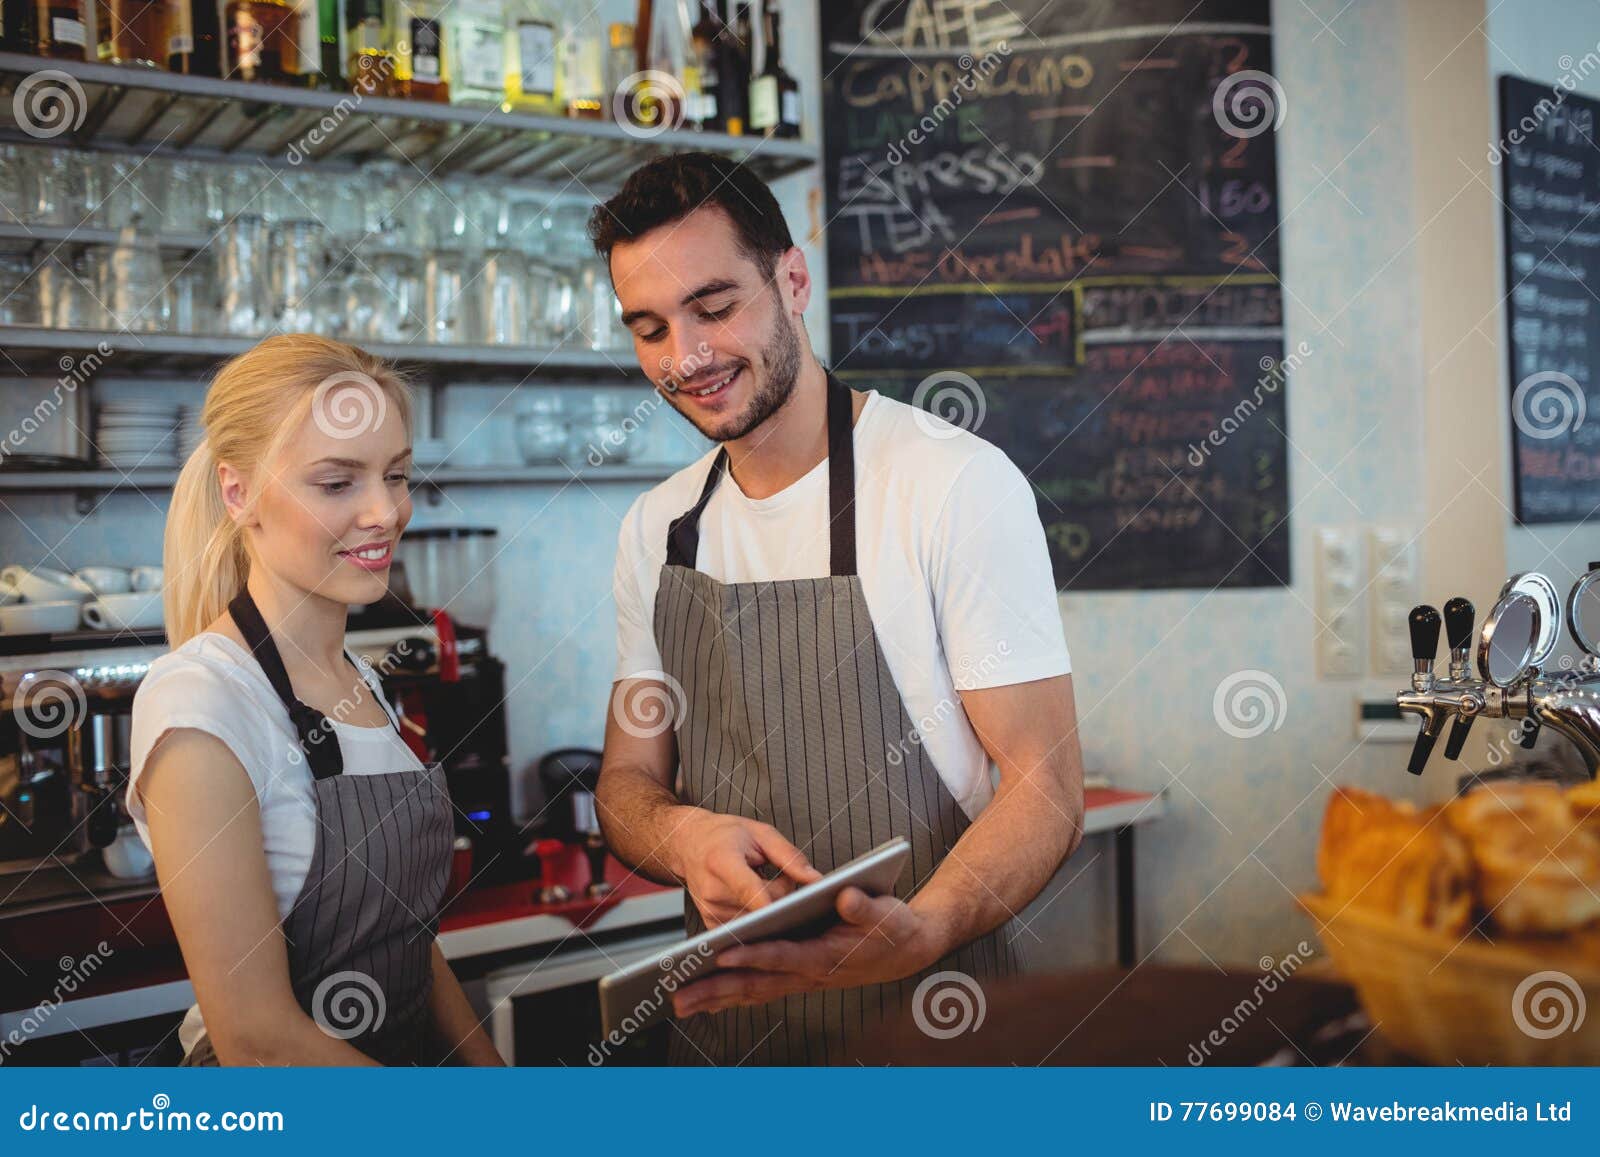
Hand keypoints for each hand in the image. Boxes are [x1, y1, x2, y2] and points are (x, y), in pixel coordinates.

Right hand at [667, 808, 821, 927]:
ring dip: (770, 906)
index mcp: (721, 861)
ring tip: (761, 883)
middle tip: (778, 874)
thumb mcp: (760, 833)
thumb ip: (790, 857)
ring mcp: (711, 912)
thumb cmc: (725, 835)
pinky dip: (758, 917)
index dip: (768, 901)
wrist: (689, 845)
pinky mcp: (713, 927)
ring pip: (759, 921)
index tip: (787, 911)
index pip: (748, 888)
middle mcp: (712, 891)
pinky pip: (748, 929)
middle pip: (762, 907)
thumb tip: (816, 880)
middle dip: (782, 894)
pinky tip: (754, 899)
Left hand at [670, 887, 950, 1017]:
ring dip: (716, 998)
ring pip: (753, 991)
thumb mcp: (887, 912)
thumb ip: (863, 907)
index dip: (753, 956)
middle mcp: (809, 973)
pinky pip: (759, 988)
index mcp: (826, 956)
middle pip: (756, 984)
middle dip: (716, 990)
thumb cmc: (895, 928)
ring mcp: (802, 979)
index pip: (783, 957)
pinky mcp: (798, 976)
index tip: (723, 954)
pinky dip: (732, 994)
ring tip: (679, 1003)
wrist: (908, 949)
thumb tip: (844, 896)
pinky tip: (708, 996)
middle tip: (678, 998)